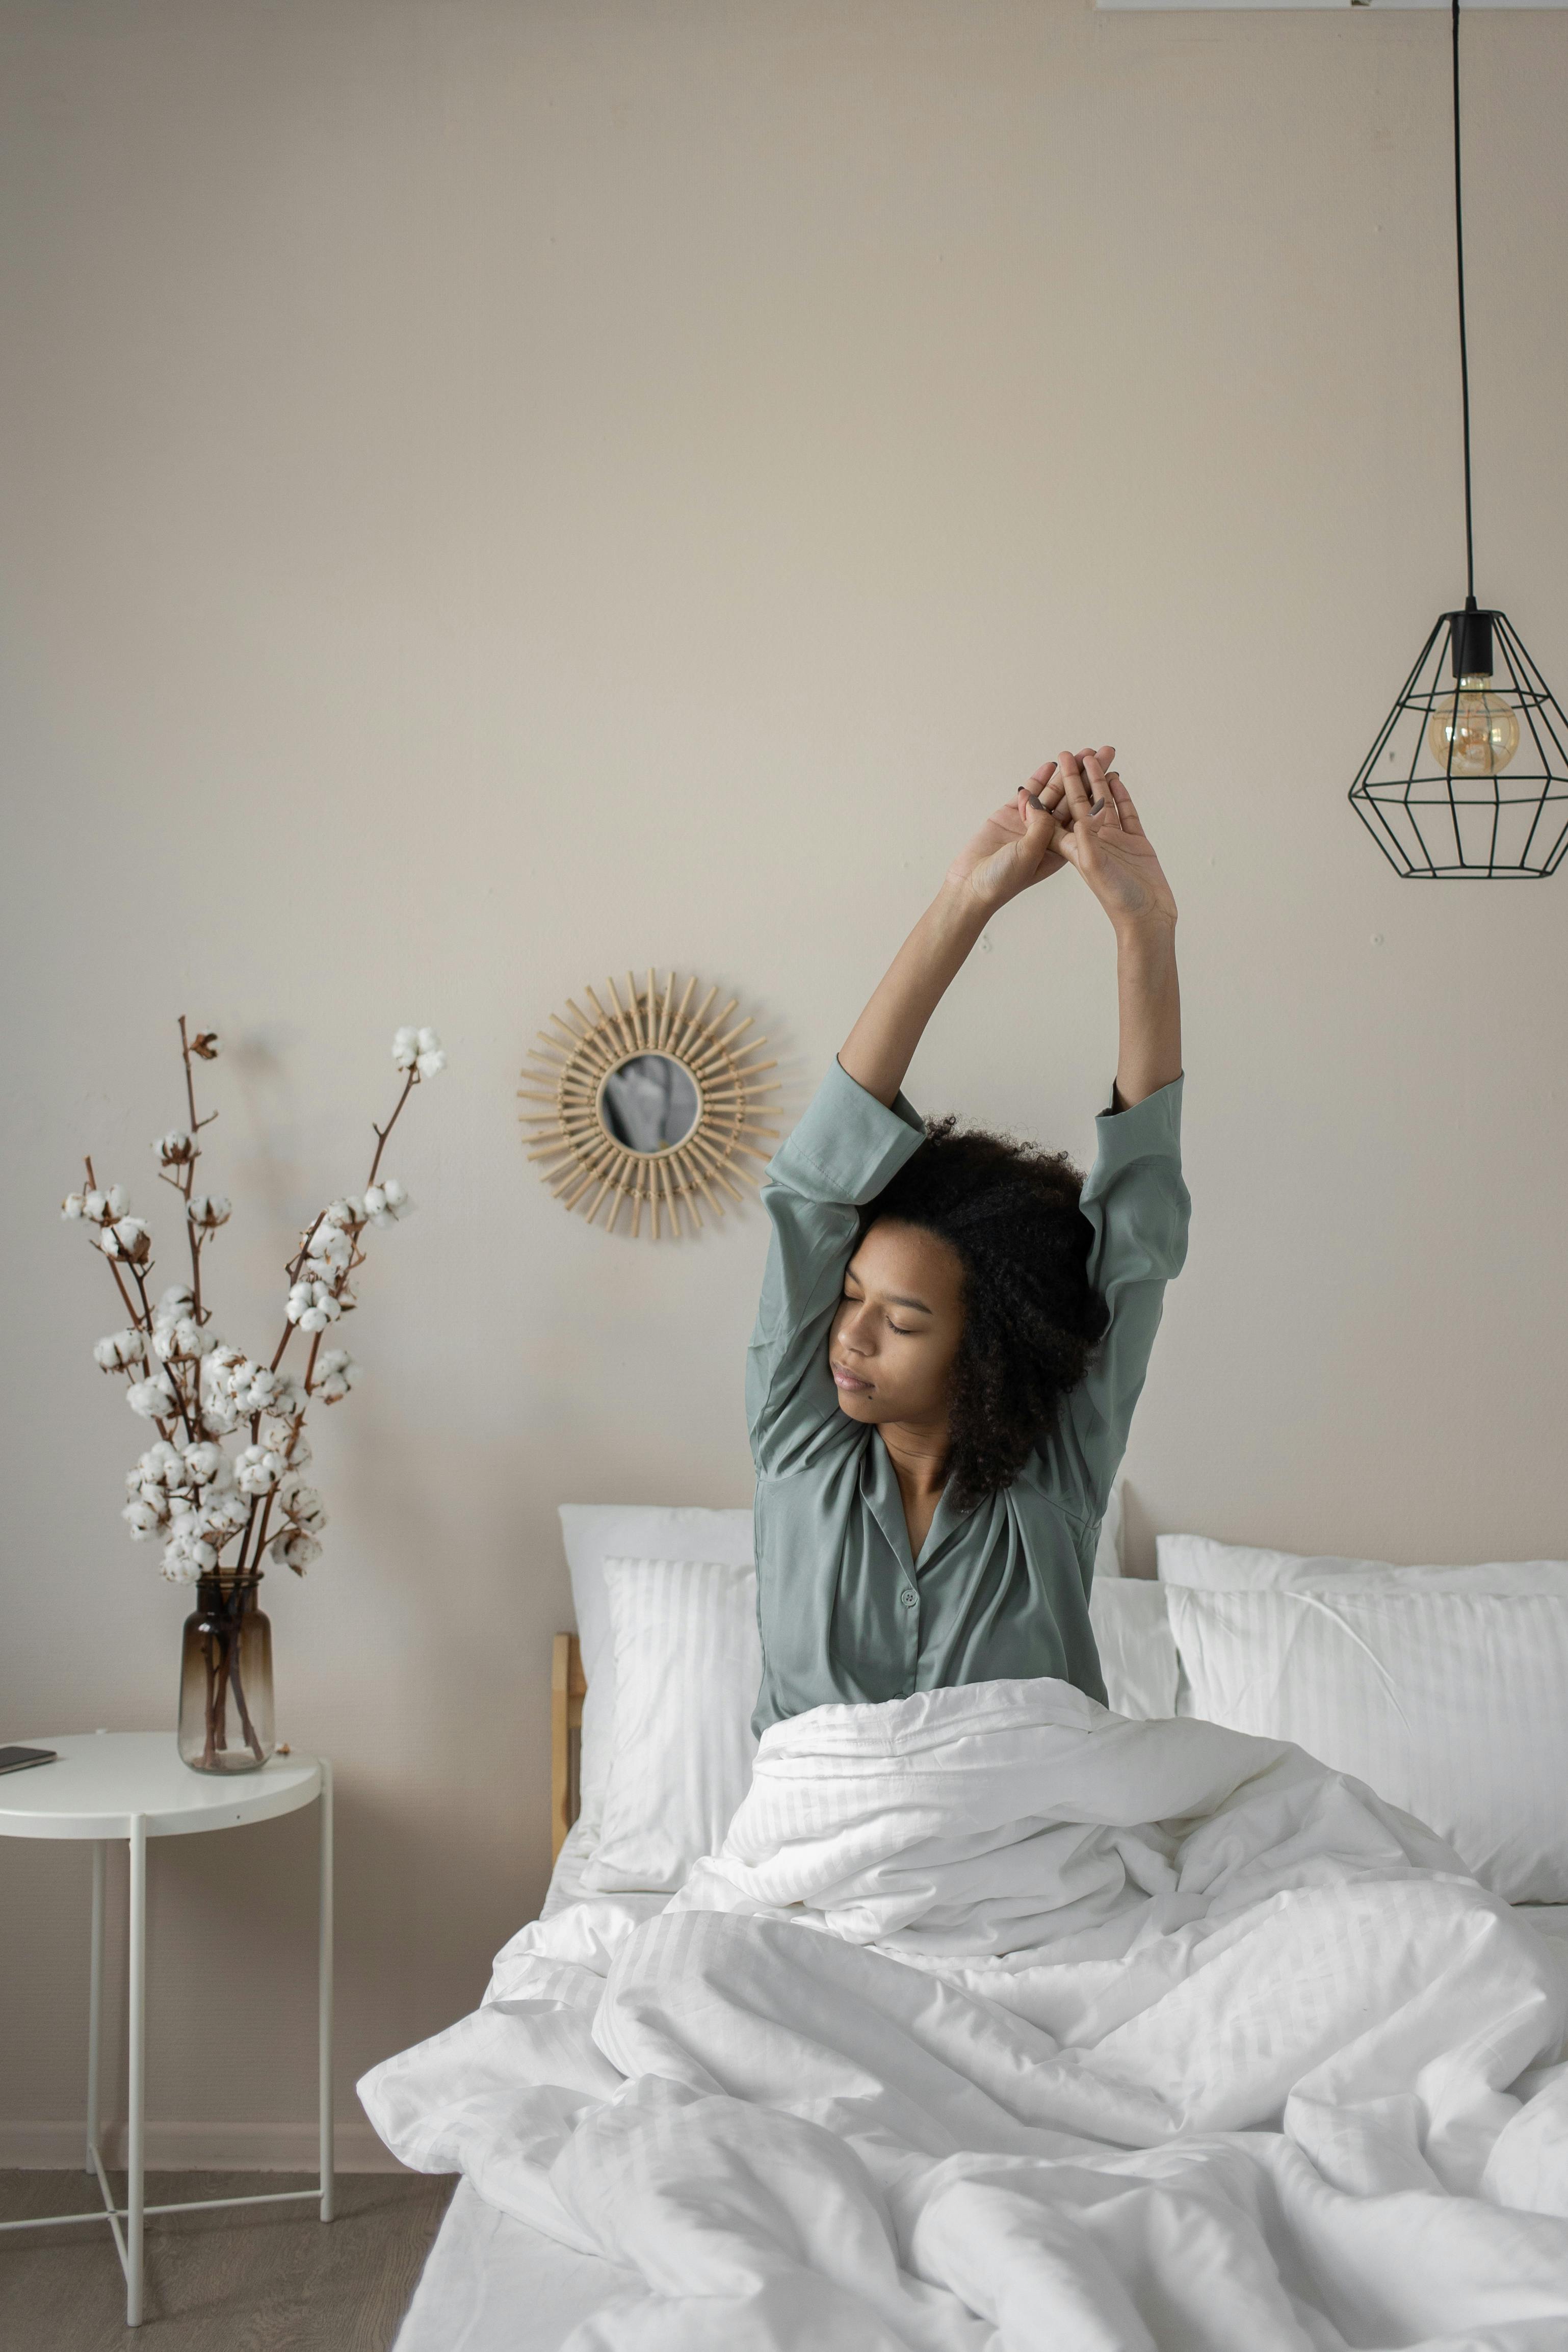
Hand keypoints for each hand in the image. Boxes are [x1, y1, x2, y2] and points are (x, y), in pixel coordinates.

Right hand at [948, 746, 1115, 912]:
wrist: (969, 885)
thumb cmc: (1001, 880)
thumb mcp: (1028, 855)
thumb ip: (1039, 830)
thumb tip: (1043, 807)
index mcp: (1062, 849)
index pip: (1085, 815)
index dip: (1099, 793)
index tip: (1112, 772)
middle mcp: (1049, 834)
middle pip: (1075, 799)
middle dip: (1088, 775)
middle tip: (1104, 751)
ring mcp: (1030, 824)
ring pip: (1052, 793)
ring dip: (1066, 773)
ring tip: (1081, 751)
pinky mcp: (1010, 816)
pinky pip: (1029, 794)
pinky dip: (1038, 780)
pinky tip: (1051, 765)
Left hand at [1049, 751, 1175, 930]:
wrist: (1147, 919)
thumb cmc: (1115, 900)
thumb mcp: (1091, 868)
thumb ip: (1085, 840)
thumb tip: (1079, 812)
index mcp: (1076, 846)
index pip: (1063, 809)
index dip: (1058, 786)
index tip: (1054, 762)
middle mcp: (1092, 841)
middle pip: (1082, 801)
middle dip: (1078, 776)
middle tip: (1074, 750)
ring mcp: (1115, 841)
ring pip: (1105, 803)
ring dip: (1099, 781)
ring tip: (1095, 756)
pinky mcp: (1136, 844)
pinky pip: (1127, 814)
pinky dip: (1121, 797)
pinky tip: (1117, 779)